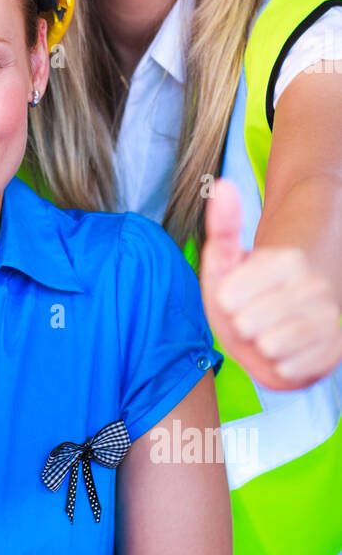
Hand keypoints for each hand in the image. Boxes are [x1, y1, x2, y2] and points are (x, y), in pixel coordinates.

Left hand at [200, 178, 341, 390]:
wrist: (288, 319)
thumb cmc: (249, 290)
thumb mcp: (229, 259)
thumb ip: (223, 226)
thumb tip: (222, 185)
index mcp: (286, 258)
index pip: (228, 296)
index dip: (226, 302)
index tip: (236, 295)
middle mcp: (313, 285)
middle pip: (246, 323)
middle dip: (242, 326)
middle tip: (253, 316)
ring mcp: (328, 317)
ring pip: (270, 346)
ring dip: (260, 346)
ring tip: (268, 332)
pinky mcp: (335, 349)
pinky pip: (288, 369)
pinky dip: (280, 366)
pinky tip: (285, 351)